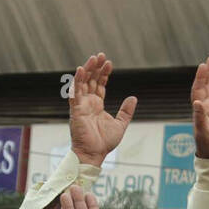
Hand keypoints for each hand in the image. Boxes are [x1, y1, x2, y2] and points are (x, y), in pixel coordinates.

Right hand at [68, 52, 136, 167]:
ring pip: (82, 83)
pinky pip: (75, 93)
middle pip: (90, 80)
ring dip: (87, 70)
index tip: (109, 63)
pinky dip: (76, 81)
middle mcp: (88, 103)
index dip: (104, 74)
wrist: (94, 154)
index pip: (99, 85)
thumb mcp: (120, 124)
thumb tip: (133, 98)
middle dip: (96, 67)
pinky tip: (80, 69)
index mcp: (97, 105)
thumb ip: (126, 111)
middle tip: (101, 55)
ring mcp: (81, 106)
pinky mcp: (76, 110)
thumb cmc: (104, 143)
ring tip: (94, 58)